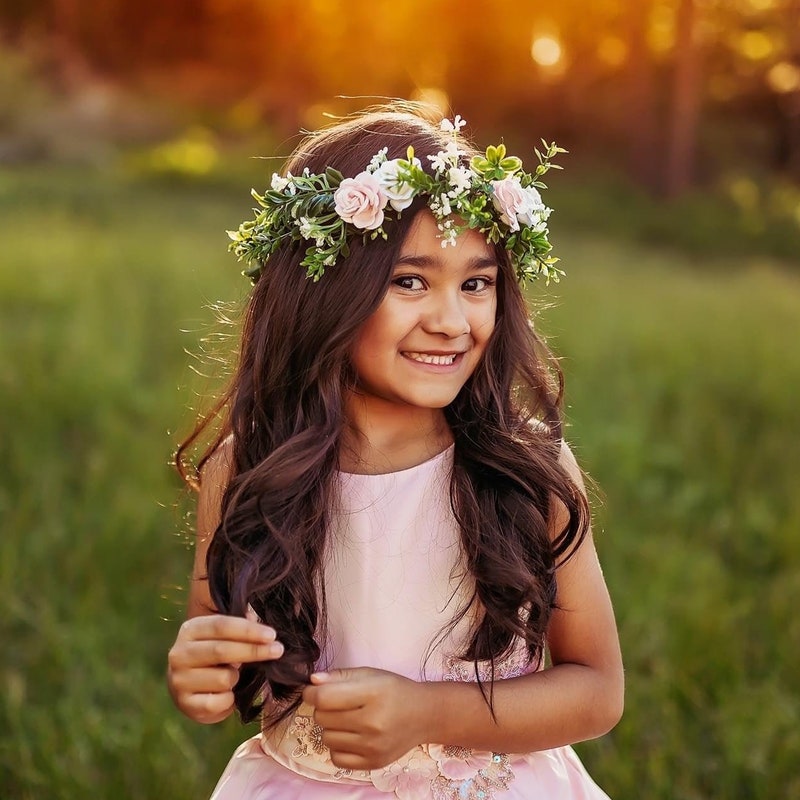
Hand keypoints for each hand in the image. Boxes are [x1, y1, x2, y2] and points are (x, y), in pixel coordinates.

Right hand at [167, 611, 282, 723]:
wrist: (191, 691)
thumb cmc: (215, 658)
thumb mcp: (223, 637)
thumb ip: (239, 627)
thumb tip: (256, 617)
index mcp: (190, 630)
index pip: (221, 626)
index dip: (248, 630)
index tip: (272, 635)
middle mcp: (179, 653)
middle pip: (222, 650)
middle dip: (254, 650)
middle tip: (278, 650)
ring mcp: (179, 680)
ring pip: (223, 678)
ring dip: (237, 679)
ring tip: (233, 677)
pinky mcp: (184, 704)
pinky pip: (219, 702)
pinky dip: (230, 700)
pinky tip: (227, 695)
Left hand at [301, 667, 426, 770]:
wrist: (424, 715)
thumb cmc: (395, 690)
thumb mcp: (371, 674)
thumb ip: (340, 676)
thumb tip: (312, 682)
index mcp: (372, 694)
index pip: (324, 698)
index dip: (311, 693)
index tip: (313, 691)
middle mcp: (372, 723)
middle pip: (322, 718)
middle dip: (324, 708)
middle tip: (339, 703)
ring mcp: (372, 747)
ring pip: (326, 738)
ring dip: (331, 727)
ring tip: (348, 719)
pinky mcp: (372, 763)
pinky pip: (336, 758)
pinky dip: (338, 746)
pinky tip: (351, 736)